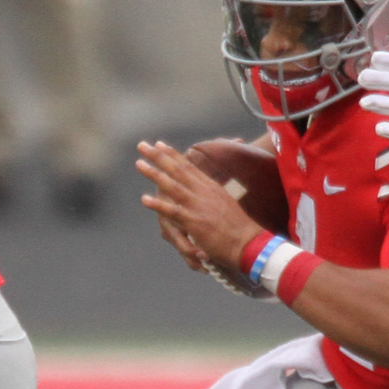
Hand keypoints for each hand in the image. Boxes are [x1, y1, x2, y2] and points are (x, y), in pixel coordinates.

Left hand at [136, 141, 265, 278]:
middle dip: (159, 156)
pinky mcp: (194, 222)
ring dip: (154, 174)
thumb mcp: (227, 204)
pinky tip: (144, 199)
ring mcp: (198, 206)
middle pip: (178, 170)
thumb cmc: (241, 228)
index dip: (172, 155)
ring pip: (173, 186)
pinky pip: (172, 211)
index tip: (159, 145)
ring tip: (139, 164)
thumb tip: (210, 192)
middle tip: (142, 145)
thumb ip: (215, 196)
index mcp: (212, 188)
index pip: (189, 166)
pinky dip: (158, 204)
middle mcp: (205, 192)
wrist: (250, 244)